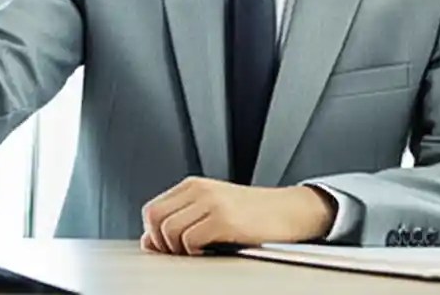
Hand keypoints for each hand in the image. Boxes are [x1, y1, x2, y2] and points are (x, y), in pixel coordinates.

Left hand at [140, 177, 336, 255]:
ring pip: (169, 230)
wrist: (290, 210)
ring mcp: (212, 203)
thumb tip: (149, 242)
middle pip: (155, 218)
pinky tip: (208, 252)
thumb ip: (181, 220)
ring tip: (195, 253)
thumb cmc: (253, 214)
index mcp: (192, 186)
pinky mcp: (225, 220)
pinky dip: (194, 251)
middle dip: (161, 242)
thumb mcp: (212, 210)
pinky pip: (191, 239)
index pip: (152, 209)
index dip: (153, 232)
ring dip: (177, 249)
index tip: (166, 247)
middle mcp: (199, 190)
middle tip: (178, 253)